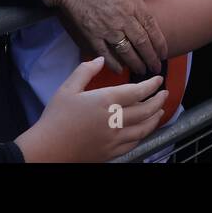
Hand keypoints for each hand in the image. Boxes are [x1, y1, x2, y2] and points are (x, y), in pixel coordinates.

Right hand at [16, 57, 166, 161]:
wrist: (47, 150)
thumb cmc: (56, 118)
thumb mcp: (67, 89)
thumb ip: (85, 71)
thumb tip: (100, 59)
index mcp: (105, 101)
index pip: (137, 92)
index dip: (151, 85)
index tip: (159, 80)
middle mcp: (114, 120)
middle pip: (145, 110)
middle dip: (159, 100)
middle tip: (164, 93)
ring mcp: (114, 139)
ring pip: (144, 128)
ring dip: (155, 118)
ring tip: (159, 110)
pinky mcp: (112, 153)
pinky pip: (134, 143)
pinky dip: (143, 134)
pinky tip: (144, 129)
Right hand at [36, 0, 167, 74]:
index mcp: (132, 1)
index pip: (151, 27)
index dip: (159, 43)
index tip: (163, 53)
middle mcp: (123, 18)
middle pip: (142, 43)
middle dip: (150, 58)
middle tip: (156, 68)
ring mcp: (107, 28)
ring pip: (126, 52)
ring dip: (135, 64)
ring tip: (141, 71)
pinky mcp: (91, 34)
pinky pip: (105, 54)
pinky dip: (113, 64)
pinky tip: (119, 70)